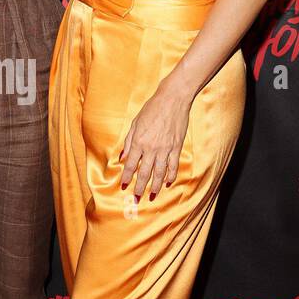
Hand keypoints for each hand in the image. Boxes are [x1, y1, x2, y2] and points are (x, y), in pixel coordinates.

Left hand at [119, 84, 191, 200]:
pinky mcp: (176, 147)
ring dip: (154, 186)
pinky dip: (170, 176)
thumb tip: (122, 158)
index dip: (126, 177)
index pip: (131, 165)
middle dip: (139, 187)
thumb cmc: (152, 109)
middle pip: (144, 173)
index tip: (123, 186)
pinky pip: (173, 166)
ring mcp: (165, 149)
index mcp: (139, 141)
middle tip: (136, 199)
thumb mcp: (135, 123)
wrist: (172, 99)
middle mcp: (151, 148)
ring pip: (159, 173)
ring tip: (151, 196)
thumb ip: (128, 142)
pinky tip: (167, 183)